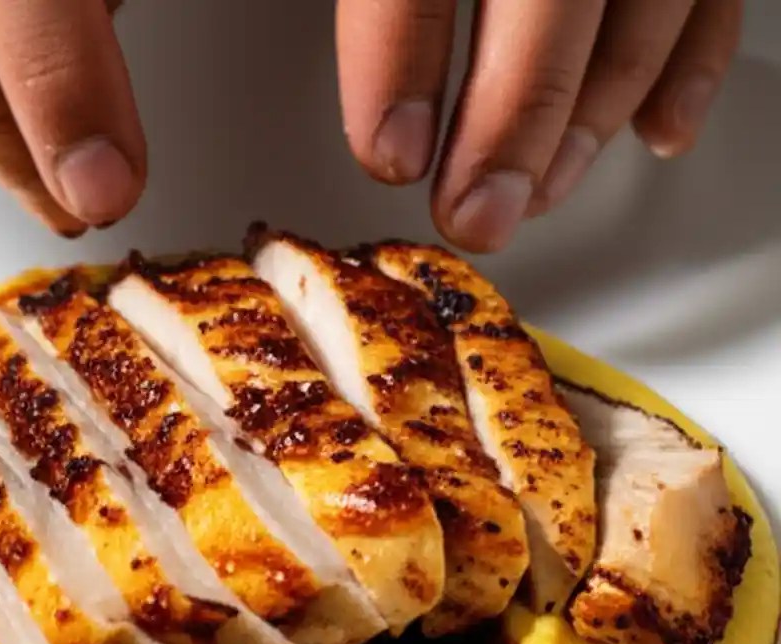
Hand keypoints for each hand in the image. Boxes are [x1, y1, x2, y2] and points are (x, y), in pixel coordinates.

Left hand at [337, 0, 742, 251]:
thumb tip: (359, 105)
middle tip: (475, 215)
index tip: (391, 156)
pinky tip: (655, 133)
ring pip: (642, 12)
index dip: (397, 72)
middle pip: (546, 9)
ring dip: (590, 119)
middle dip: (511, 129)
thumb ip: (379, 3)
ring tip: (538, 194)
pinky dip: (690, 70)